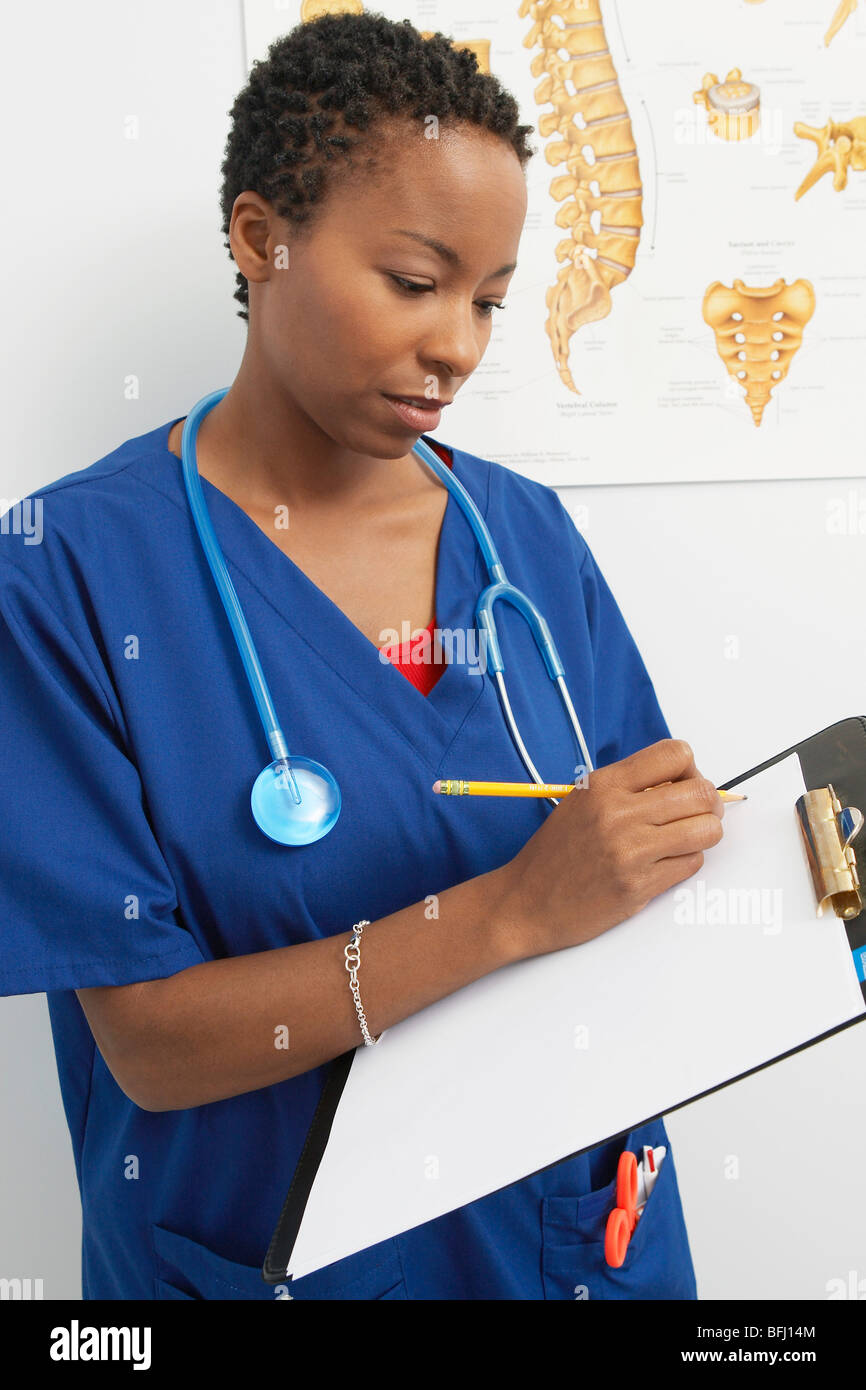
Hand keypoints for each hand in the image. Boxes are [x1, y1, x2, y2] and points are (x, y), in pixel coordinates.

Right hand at [496, 739, 724, 960]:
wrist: (525, 902)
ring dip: (705, 834)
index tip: (683, 783)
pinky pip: (692, 864)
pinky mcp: (639, 886)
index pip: (675, 755)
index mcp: (604, 785)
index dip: (690, 769)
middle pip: (701, 792)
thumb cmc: (555, 852)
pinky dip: (687, 861)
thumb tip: (683, 782)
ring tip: (686, 838)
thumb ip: (629, 786)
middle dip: (709, 803)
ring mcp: (631, 851)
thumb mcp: (583, 800)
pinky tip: (665, 862)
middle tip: (697, 814)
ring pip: (707, 830)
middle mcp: (619, 813)